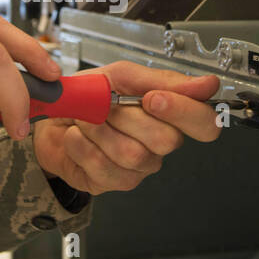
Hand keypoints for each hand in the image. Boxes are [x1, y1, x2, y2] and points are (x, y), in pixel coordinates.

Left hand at [32, 61, 222, 194]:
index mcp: (170, 113)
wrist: (51, 119)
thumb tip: (206, 84)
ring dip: (99, 130)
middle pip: (167, 140)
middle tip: (107, 105)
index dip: (184, 112)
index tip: (153, 99)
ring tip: (86, 119)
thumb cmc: (87, 97)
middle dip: (127, 116)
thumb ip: (162, 79)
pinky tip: (77, 137)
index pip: (205, 123)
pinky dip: (82, 145)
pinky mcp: (116, 183)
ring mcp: (141, 166)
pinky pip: (105, 166)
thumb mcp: (121, 76)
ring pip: (133, 154)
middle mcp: (161, 143)